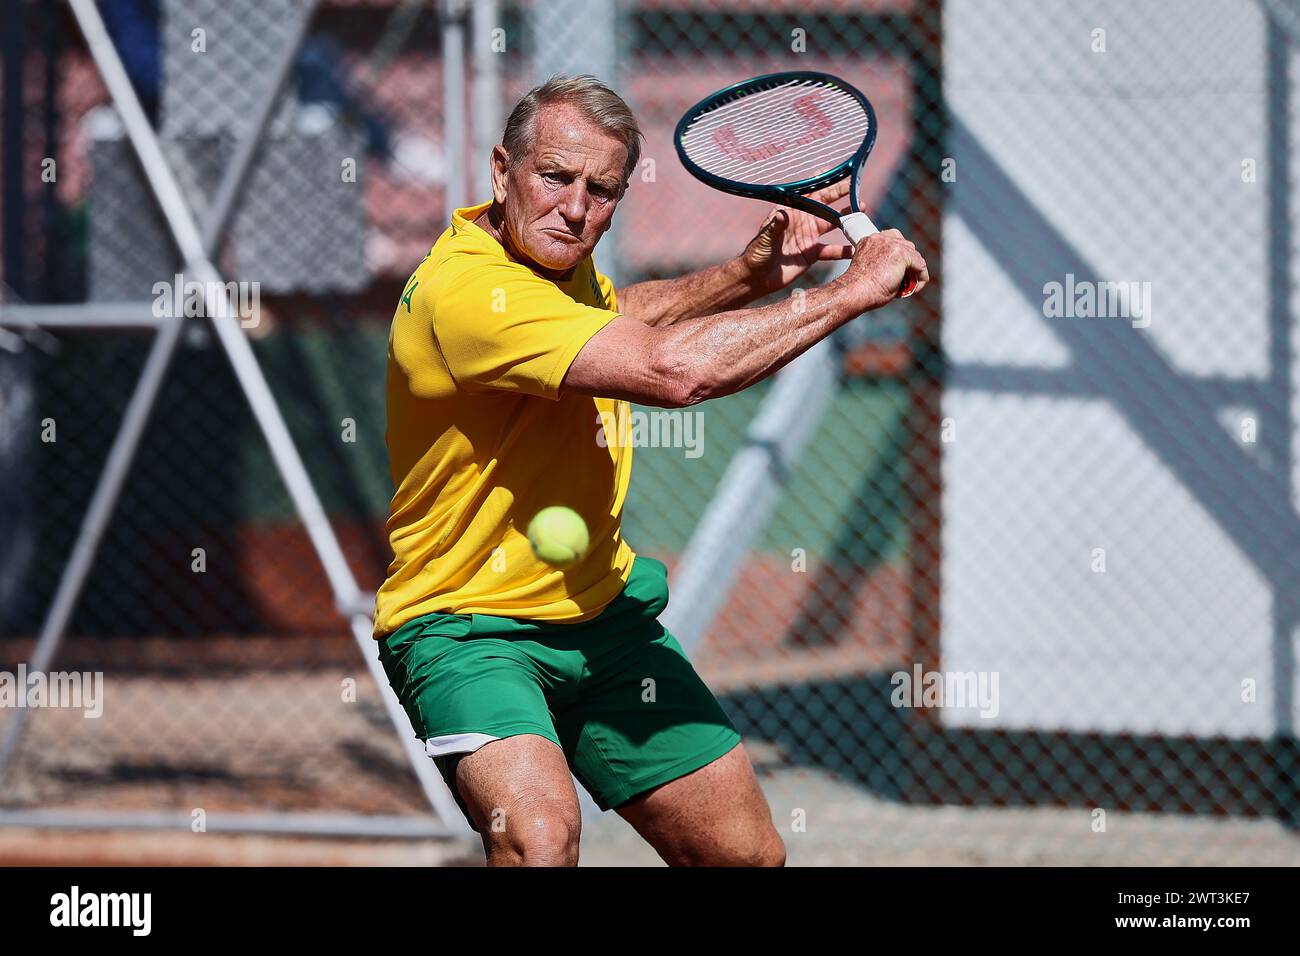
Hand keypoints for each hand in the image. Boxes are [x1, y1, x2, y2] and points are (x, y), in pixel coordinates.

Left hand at [738, 181, 855, 295]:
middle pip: (826, 204)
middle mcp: (803, 221)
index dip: (823, 181)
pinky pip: (831, 250)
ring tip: (862, 213)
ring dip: (847, 219)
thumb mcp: (766, 238)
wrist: (757, 277)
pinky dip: (843, 250)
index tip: (838, 173)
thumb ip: (776, 226)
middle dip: (841, 196)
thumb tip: (782, 214)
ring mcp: (809, 237)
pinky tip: (855, 248)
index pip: (809, 192)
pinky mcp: (812, 254)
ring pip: (832, 224)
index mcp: (791, 211)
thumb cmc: (757, 253)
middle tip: (857, 189)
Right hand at [840, 229, 928, 311]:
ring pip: (914, 255)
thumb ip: (882, 264)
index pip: (891, 239)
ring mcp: (892, 245)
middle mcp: (880, 238)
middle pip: (905, 244)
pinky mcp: (903, 255)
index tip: (896, 269)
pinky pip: (920, 265)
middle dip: (908, 261)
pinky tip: (915, 289)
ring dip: (915, 270)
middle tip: (905, 279)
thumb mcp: (869, 270)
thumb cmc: (858, 289)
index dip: (897, 253)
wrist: (855, 292)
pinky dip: (921, 277)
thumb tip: (899, 273)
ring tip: (909, 286)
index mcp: (869, 240)